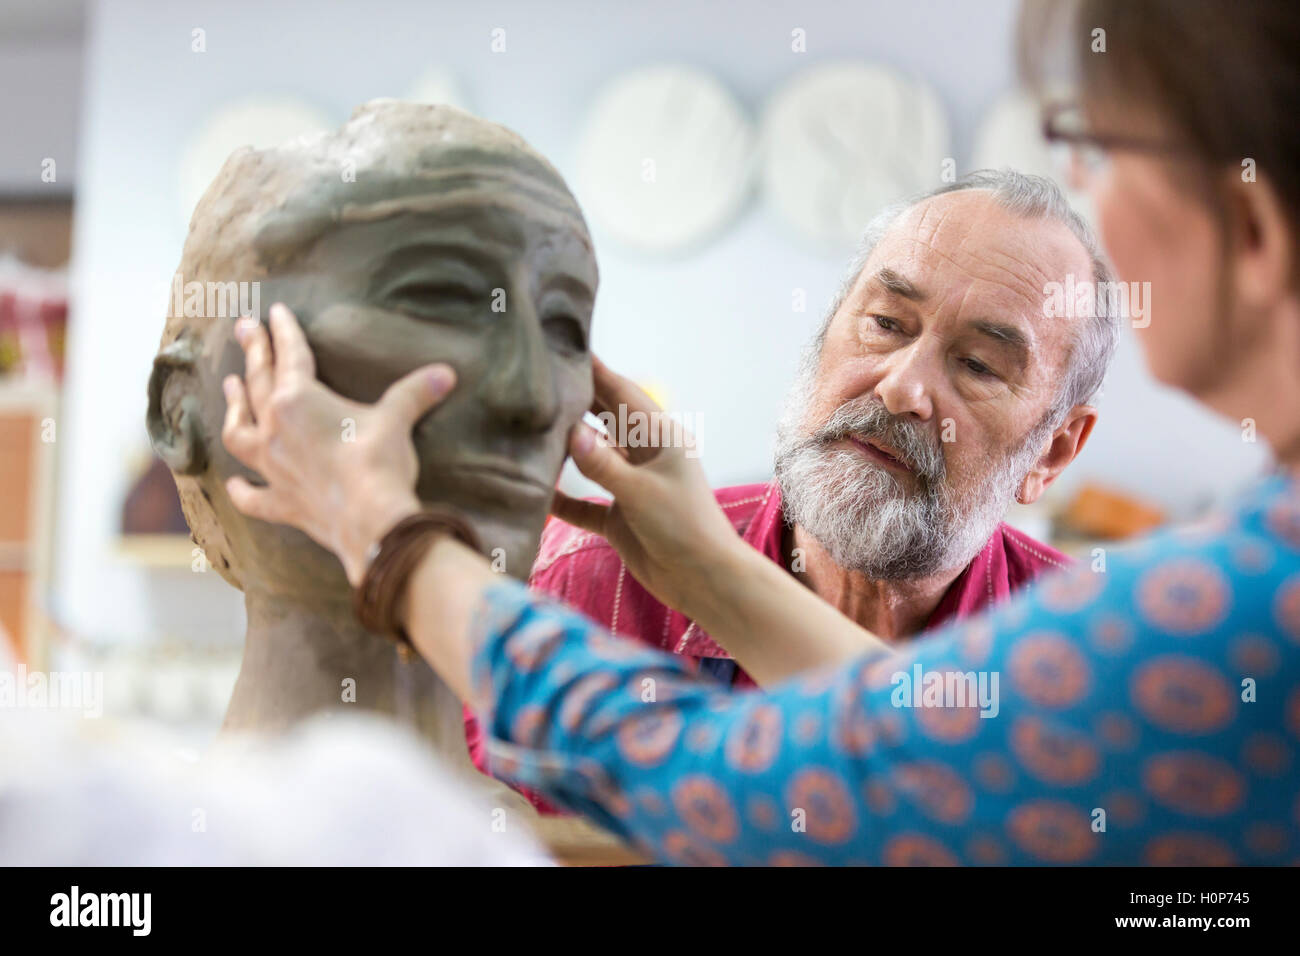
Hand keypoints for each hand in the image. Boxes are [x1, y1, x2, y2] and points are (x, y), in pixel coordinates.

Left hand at [220, 302, 455, 586]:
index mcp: (299, 400)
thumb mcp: (397, 420)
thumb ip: (415, 393)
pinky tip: (233, 483)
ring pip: (239, 431)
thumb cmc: (379, 462)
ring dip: (233, 407)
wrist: (371, 520)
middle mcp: (275, 429)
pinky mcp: (281, 502)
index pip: (291, 355)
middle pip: (258, 382)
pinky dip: (241, 489)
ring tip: (228, 386)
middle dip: (253, 352)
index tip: (276, 311)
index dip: (285, 331)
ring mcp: (272, 467)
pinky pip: (252, 495)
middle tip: (243, 327)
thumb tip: (446, 373)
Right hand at [552, 356, 744, 621]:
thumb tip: (570, 433)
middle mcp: (644, 456)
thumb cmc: (683, 527)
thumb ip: (603, 464)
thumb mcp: (641, 492)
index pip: (621, 394)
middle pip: (603, 421)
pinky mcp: (620, 517)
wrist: (703, 580)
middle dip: (574, 401)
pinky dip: (562, 498)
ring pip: (591, 459)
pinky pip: (585, 502)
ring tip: (526, 428)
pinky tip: (535, 492)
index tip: (565, 347)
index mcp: (660, 438)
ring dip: (564, 449)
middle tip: (535, 381)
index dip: (595, 370)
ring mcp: (631, 486)